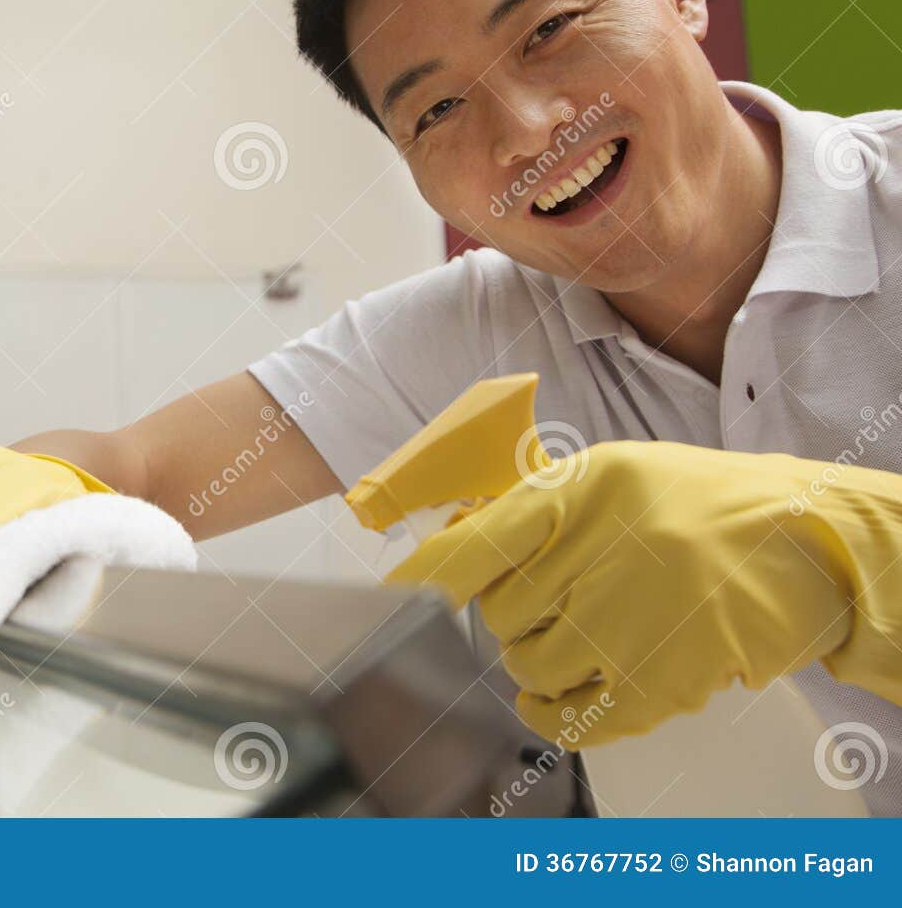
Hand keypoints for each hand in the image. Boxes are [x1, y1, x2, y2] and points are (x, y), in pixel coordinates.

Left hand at [388, 440, 901, 745]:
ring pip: (525, 665)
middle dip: (510, 613)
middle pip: (496, 613)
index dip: (425, 576)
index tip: (392, 595)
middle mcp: (602, 554)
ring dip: (537, 657)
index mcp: (584, 491)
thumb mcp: (611, 477)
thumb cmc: (696, 506)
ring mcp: (630, 623)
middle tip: (551, 599)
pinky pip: (568, 715)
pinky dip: (549, 710)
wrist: (801, 544)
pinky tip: (559, 692)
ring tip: (581, 632)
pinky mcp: (658, 683)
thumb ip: (534, 511)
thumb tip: (451, 552)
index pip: (475, 543)